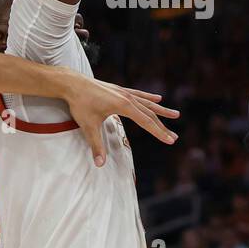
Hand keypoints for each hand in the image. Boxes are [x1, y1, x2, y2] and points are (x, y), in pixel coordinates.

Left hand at [62, 74, 177, 165]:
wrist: (72, 83)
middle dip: (163, 126)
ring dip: (161, 111)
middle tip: (175, 137)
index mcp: (124, 106)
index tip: (170, 141)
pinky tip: (158, 99)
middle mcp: (128, 98)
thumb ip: (96, 145)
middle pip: (150, 114)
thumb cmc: (80, 104)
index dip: (159, 132)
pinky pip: (139, 95)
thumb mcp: (88, 126)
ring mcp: (124, 93)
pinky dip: (149, 98)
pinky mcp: (119, 90)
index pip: (146, 122)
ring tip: (175, 115)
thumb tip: (99, 164)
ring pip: (147, 104)